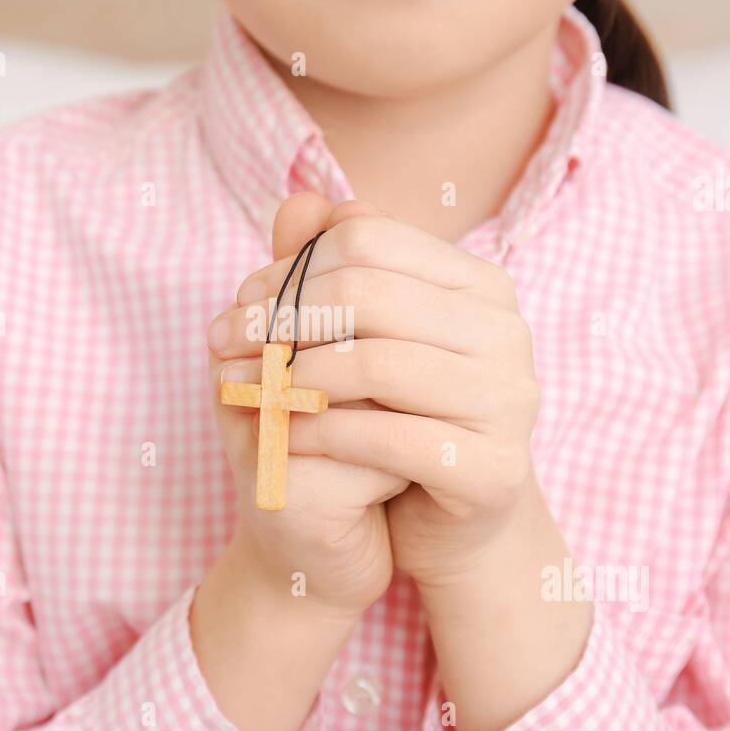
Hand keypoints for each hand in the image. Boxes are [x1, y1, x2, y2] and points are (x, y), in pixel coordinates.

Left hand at [219, 200, 539, 590]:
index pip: (367, 240)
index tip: (236, 307)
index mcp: (479, 285)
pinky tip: (285, 436)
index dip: (287, 269)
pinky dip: (324, 432)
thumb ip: (329, 275)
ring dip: (293, 376)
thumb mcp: (358, 343)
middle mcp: (506, 333)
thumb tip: (296, 203)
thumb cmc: (397, 421)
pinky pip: (391, 437)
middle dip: (278, 317)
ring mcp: (509, 401)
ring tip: (245, 390)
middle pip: (366, 292)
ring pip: (379, 362)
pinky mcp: (494, 470)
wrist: (446, 527)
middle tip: (220, 344)